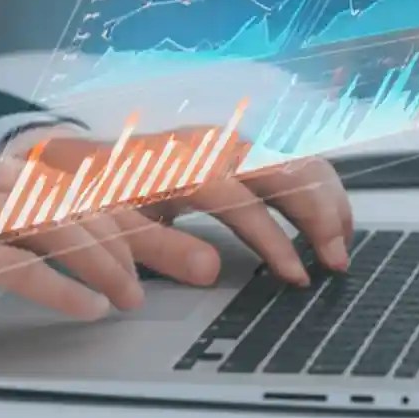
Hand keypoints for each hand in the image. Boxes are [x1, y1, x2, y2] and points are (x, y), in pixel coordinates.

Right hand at [0, 125, 142, 325]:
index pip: (30, 171)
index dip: (81, 202)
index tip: (113, 227)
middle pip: (51, 192)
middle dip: (105, 232)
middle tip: (136, 267)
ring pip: (47, 224)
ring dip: (97, 262)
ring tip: (126, 294)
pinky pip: (19, 267)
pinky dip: (62, 290)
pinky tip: (86, 308)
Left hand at [36, 128, 353, 287]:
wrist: (74, 158)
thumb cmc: (95, 193)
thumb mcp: (115, 225)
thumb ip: (159, 247)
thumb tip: (210, 271)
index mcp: (181, 165)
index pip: (243, 201)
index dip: (273, 240)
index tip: (296, 275)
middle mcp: (210, 146)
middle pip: (281, 168)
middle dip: (318, 213)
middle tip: (337, 260)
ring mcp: (224, 142)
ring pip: (291, 156)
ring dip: (325, 196)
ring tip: (344, 240)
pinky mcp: (231, 146)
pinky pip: (285, 156)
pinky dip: (314, 182)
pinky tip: (329, 211)